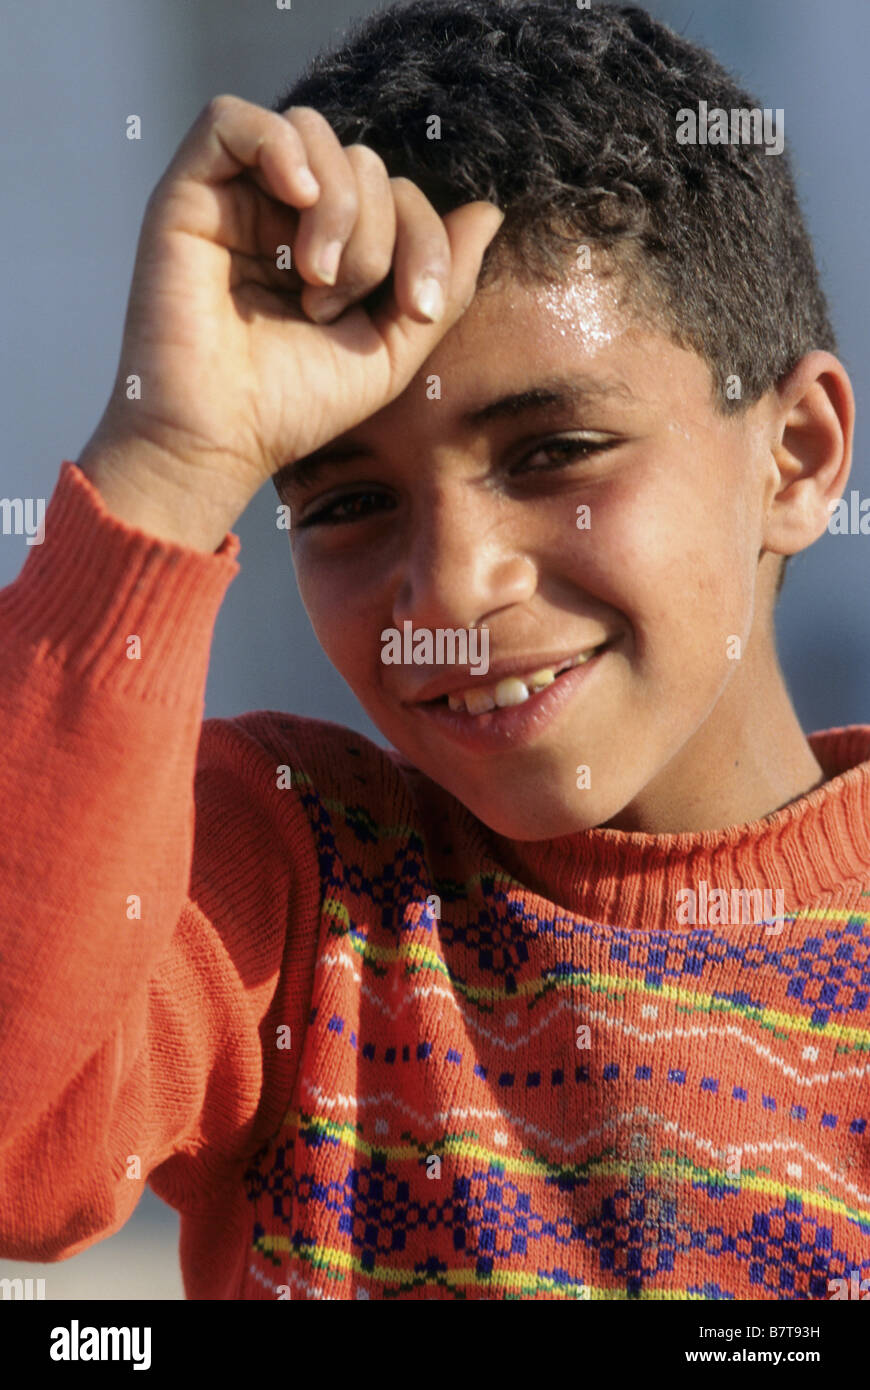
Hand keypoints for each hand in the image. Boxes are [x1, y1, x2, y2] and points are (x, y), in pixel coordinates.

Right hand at [78, 95, 503, 549]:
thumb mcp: (392, 350)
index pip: (397, 195)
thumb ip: (443, 283)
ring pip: (312, 133)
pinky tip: (296, 197)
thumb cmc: (295, 406)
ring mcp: (234, 200)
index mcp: (330, 246)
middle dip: (376, 234)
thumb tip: (488, 211)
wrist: (220, 440)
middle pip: (362, 163)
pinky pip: (233, 119)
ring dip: (337, 206)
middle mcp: (281, 215)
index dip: (426, 240)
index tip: (420, 308)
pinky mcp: (187, 194)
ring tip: (314, 278)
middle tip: (339, 304)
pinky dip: (280, 147)